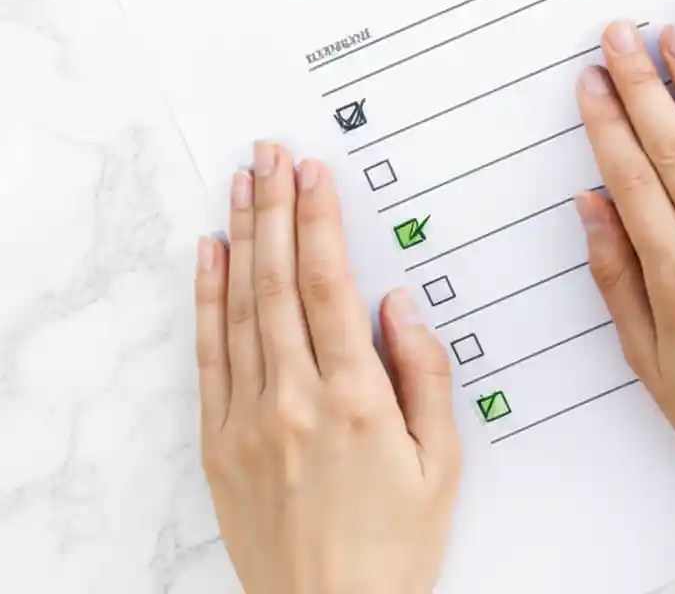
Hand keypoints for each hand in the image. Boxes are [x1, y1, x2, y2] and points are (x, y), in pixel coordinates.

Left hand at [193, 145, 459, 593]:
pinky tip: (208, 256)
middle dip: (276, 210)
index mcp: (357, 401)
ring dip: (241, 238)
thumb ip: (423, 376)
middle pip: (280, 284)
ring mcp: (249, 419)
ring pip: (241, 308)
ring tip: (242, 183)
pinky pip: (209, 356)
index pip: (331, 288)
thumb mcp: (442, 464)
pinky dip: (205, 299)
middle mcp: (295, 400)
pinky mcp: (220, 442)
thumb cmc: (395, 546)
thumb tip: (398, 305)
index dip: (319, 223)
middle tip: (271, 155)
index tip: (313, 174)